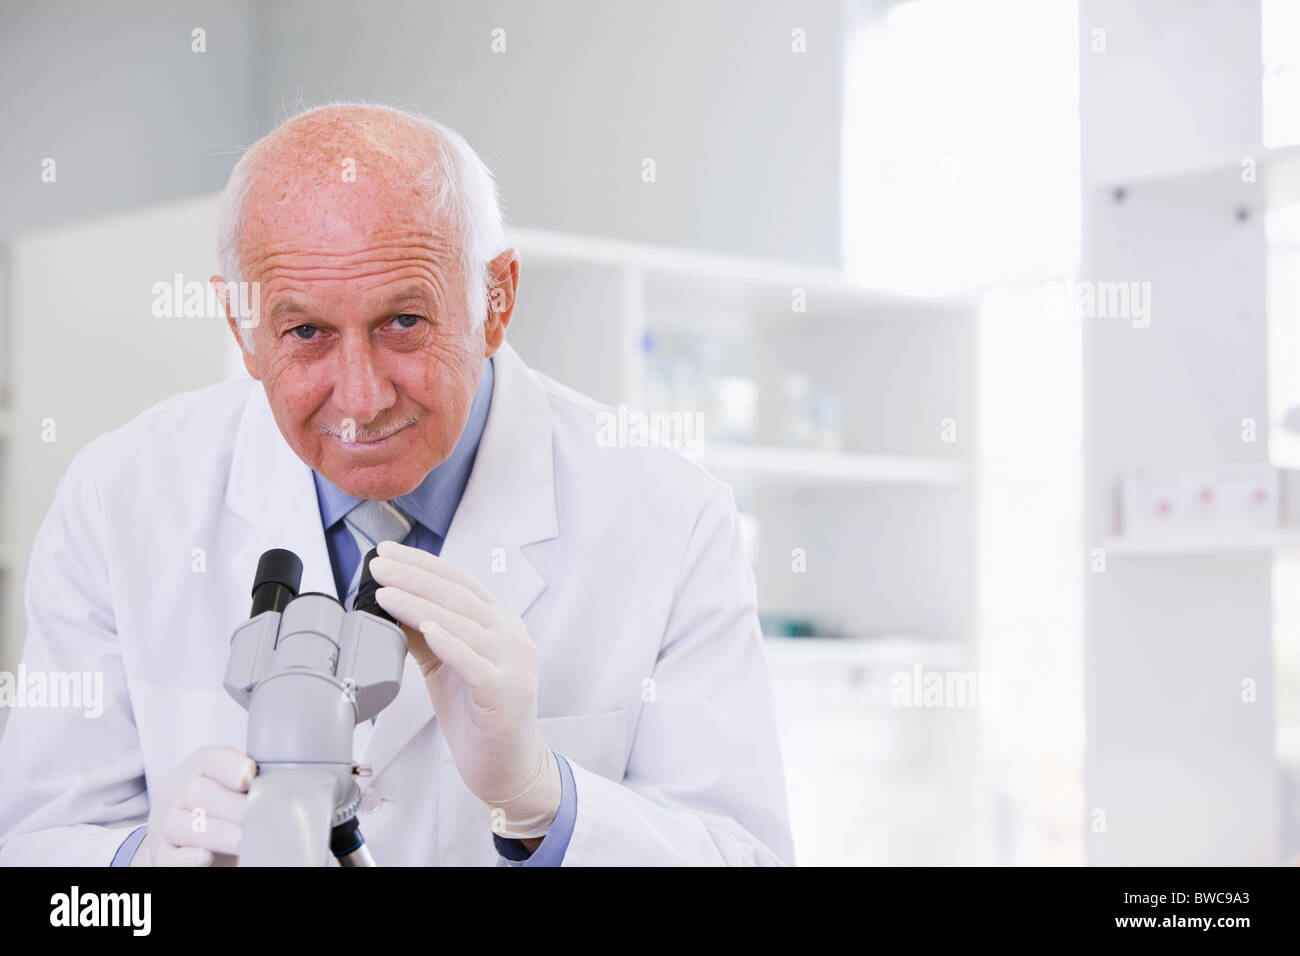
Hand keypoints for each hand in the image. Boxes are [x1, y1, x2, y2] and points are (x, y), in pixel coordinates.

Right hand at [133, 746, 255, 865]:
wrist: (189, 834)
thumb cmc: (223, 806)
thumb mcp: (234, 787)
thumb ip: (252, 784)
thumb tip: (279, 789)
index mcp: (200, 767)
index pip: (212, 760)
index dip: (230, 767)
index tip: (249, 776)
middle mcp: (177, 791)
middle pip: (197, 792)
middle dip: (232, 806)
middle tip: (258, 817)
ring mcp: (164, 823)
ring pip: (180, 824)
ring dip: (215, 832)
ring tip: (241, 839)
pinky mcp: (161, 853)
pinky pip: (167, 857)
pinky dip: (186, 859)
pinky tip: (205, 858)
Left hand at [369, 540, 560, 839]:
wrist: (507, 767)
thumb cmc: (477, 715)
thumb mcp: (444, 666)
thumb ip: (424, 634)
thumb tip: (389, 601)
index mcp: (501, 624)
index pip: (460, 582)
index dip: (423, 564)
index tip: (387, 553)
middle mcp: (512, 637)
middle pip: (459, 596)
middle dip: (414, 577)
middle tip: (378, 567)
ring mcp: (513, 663)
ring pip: (463, 623)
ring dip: (420, 604)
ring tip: (385, 593)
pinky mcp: (504, 692)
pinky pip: (474, 661)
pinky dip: (450, 641)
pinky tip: (426, 628)